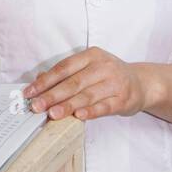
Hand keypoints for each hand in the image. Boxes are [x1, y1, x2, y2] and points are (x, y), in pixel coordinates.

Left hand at [23, 48, 151, 121]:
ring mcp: (115, 83)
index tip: (30, 92)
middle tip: (36, 106)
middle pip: (73, 82)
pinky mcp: (123, 99)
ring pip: (87, 95)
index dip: (45, 81)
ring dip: (68, 105)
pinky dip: (91, 111)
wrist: (142, 83)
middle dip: (52, 95)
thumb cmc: (110, 76)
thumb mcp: (90, 68)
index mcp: (91, 55)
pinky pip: (104, 106)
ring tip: (52, 114)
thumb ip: (67, 74)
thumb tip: (39, 80)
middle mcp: (103, 66)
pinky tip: (78, 116)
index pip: (64, 68)